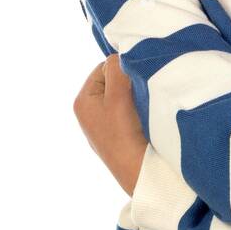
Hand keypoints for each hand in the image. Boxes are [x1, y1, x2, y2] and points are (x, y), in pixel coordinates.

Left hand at [73, 54, 147, 196]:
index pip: (104, 67)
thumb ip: (117, 69)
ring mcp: (104, 126)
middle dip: (130, 82)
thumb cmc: (124, 135)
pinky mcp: (119, 136)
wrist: (138, 174)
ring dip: (137, 96)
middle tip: (144, 91)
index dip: (123, 68)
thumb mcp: (118, 96)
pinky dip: (140, 110)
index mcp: (82, 101)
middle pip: (113, 81)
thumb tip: (121, 55)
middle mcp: (89, 113)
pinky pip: (129, 112)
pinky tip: (148, 117)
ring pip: (123, 96)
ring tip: (147, 105)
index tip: (139, 77)